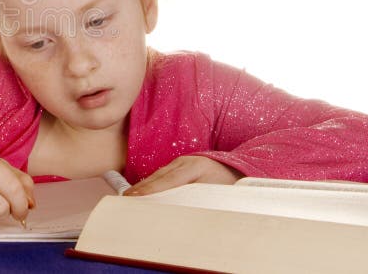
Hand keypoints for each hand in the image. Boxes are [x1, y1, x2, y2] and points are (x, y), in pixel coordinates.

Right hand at [123, 156, 242, 195]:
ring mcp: (183, 161)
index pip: (167, 180)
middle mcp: (186, 161)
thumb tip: (173, 207)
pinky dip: (154, 182)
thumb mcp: (215, 193)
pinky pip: (164, 174)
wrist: (242, 168)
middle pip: (159, 176)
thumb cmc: (231, 184)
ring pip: (160, 174)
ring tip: (132, 196)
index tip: (135, 197)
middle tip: (126, 198)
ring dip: (146, 185)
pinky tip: (146, 189)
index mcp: (195, 167)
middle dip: (142, 187)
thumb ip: (194, 198)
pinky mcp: (183, 164)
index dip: (149, 190)